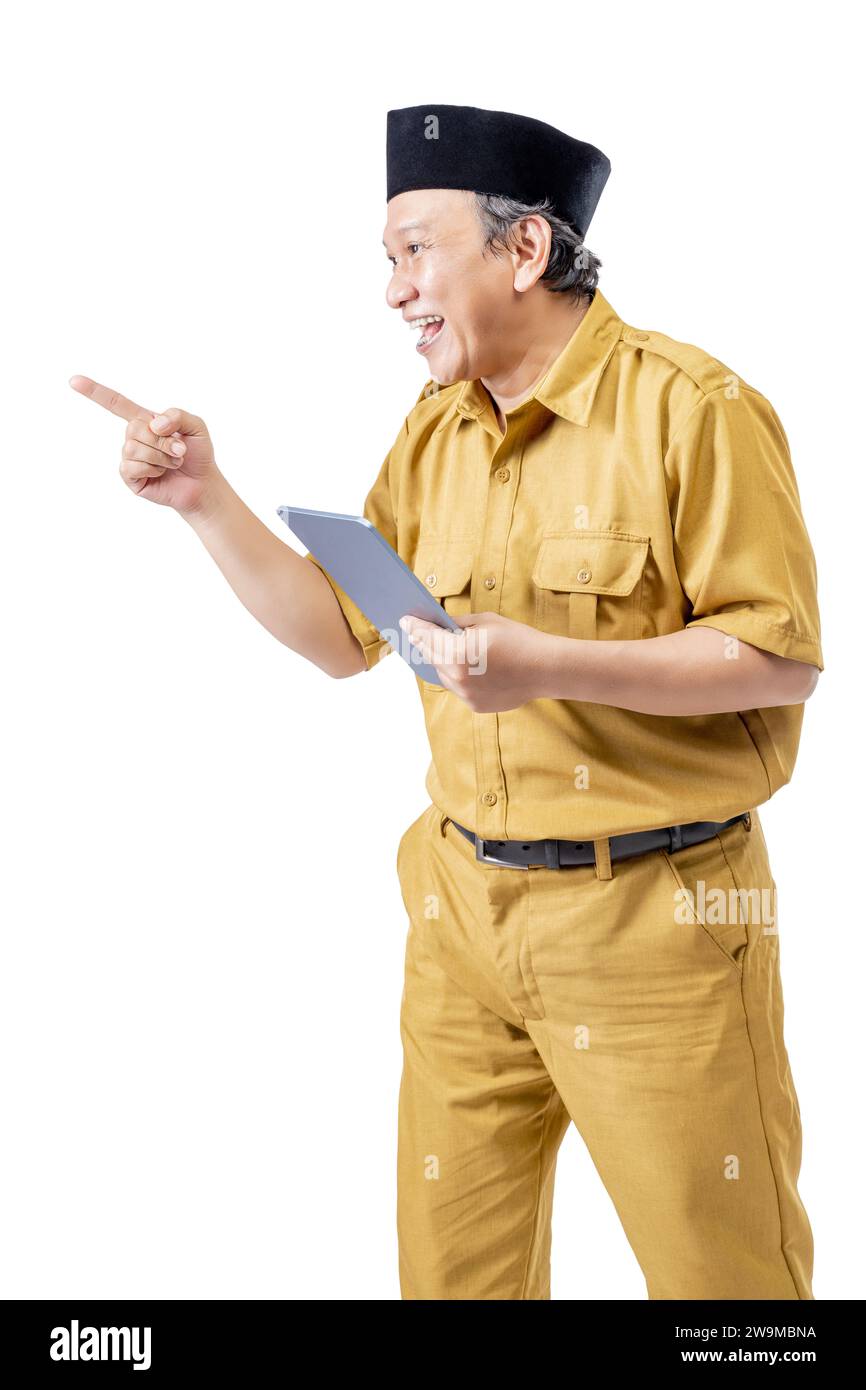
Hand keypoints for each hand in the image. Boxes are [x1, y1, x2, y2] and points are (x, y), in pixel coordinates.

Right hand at [68, 374, 221, 517]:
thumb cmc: (198, 454)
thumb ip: (177, 415)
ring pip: (132, 448)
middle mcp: (133, 437)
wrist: (202, 484)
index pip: (116, 403)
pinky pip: (131, 466)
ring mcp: (129, 457)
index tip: (73, 380)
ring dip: (160, 456)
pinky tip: (160, 473)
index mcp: (145, 420)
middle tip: (179, 451)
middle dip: (162, 441)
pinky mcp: (130, 476)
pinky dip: (152, 469)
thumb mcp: (196, 426)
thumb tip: (154, 424)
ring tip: (173, 462)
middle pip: (134, 428)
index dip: (95, 392)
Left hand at [398, 610, 556, 711]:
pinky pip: (459, 687)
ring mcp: (466, 695)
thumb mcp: (486, 622)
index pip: (426, 637)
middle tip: (414, 632)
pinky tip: (460, 665)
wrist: (546, 669)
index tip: (404, 620)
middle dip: (423, 643)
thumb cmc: (518, 639)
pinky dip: (457, 676)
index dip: (414, 627)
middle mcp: (458, 677)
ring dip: (440, 661)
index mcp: (458, 653)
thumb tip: (439, 624)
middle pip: (431, 656)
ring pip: (443, 675)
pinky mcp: (476, 705)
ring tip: (436, 648)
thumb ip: (457, 623)